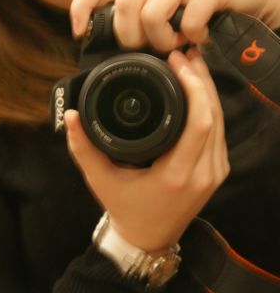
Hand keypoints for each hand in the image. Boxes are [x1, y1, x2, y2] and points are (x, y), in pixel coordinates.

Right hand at [64, 48, 229, 252]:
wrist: (148, 238)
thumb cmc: (125, 208)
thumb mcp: (99, 179)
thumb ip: (82, 147)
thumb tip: (71, 115)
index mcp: (177, 174)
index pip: (200, 122)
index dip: (194, 86)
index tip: (177, 63)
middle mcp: (203, 173)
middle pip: (215, 115)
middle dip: (202, 79)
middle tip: (184, 54)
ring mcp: (214, 172)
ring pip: (222, 120)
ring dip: (208, 89)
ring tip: (190, 64)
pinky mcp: (217, 170)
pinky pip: (220, 130)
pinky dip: (210, 105)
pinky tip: (198, 88)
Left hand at [70, 0, 279, 51]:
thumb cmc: (207, 3)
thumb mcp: (169, 2)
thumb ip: (142, 9)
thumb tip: (109, 35)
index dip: (81, 6)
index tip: (79, 33)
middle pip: (124, 4)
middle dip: (130, 37)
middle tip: (147, 48)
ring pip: (151, 14)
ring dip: (161, 40)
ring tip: (176, 43)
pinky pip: (187, 21)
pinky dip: (192, 38)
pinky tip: (200, 36)